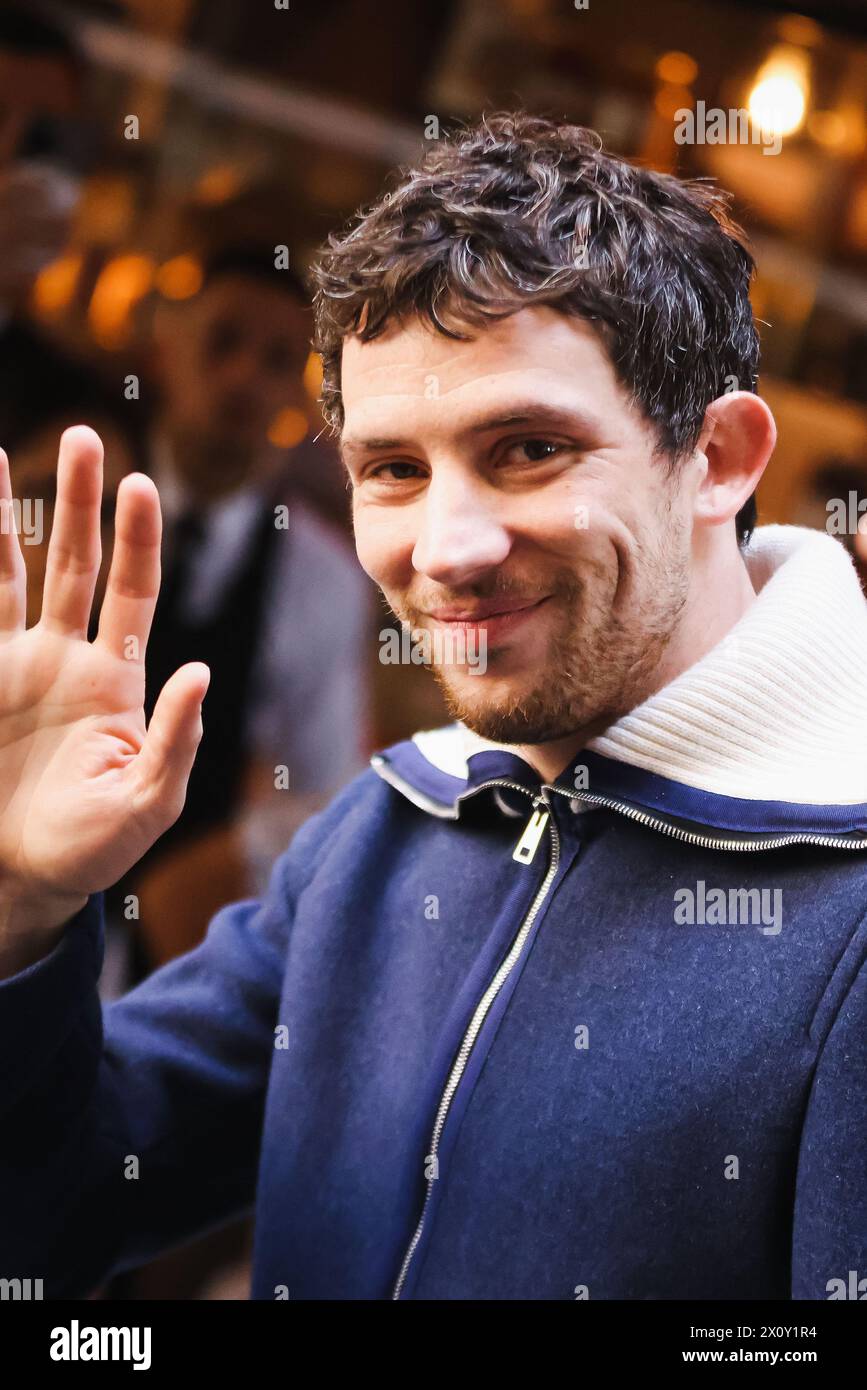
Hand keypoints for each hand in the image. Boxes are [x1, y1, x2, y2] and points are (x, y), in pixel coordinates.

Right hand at [0, 426, 208, 927]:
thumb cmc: (93, 848)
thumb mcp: (147, 802)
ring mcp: (12, 665)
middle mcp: (64, 657)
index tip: (139, 483)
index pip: (133, 592)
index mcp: (115, 679)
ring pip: (8, 573)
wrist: (19, 876)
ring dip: (1, 515)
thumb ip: (175, 739)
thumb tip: (201, 671)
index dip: (137, 539)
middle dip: (80, 502)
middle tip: (87, 436)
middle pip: (74, 562)